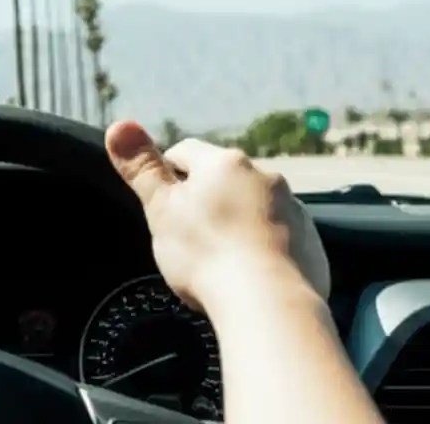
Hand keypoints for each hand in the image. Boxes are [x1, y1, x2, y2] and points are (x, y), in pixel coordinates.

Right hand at [105, 121, 327, 310]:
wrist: (269, 304)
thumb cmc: (207, 254)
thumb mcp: (161, 210)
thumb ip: (141, 168)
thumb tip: (119, 124)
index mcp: (224, 163)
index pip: (185, 152)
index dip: (167, 172)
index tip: (160, 201)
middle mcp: (264, 176)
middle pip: (223, 179)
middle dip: (206, 200)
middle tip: (188, 235)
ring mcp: (292, 208)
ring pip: (254, 206)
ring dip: (238, 221)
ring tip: (221, 258)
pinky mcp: (310, 241)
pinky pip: (280, 236)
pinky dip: (265, 247)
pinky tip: (250, 273)